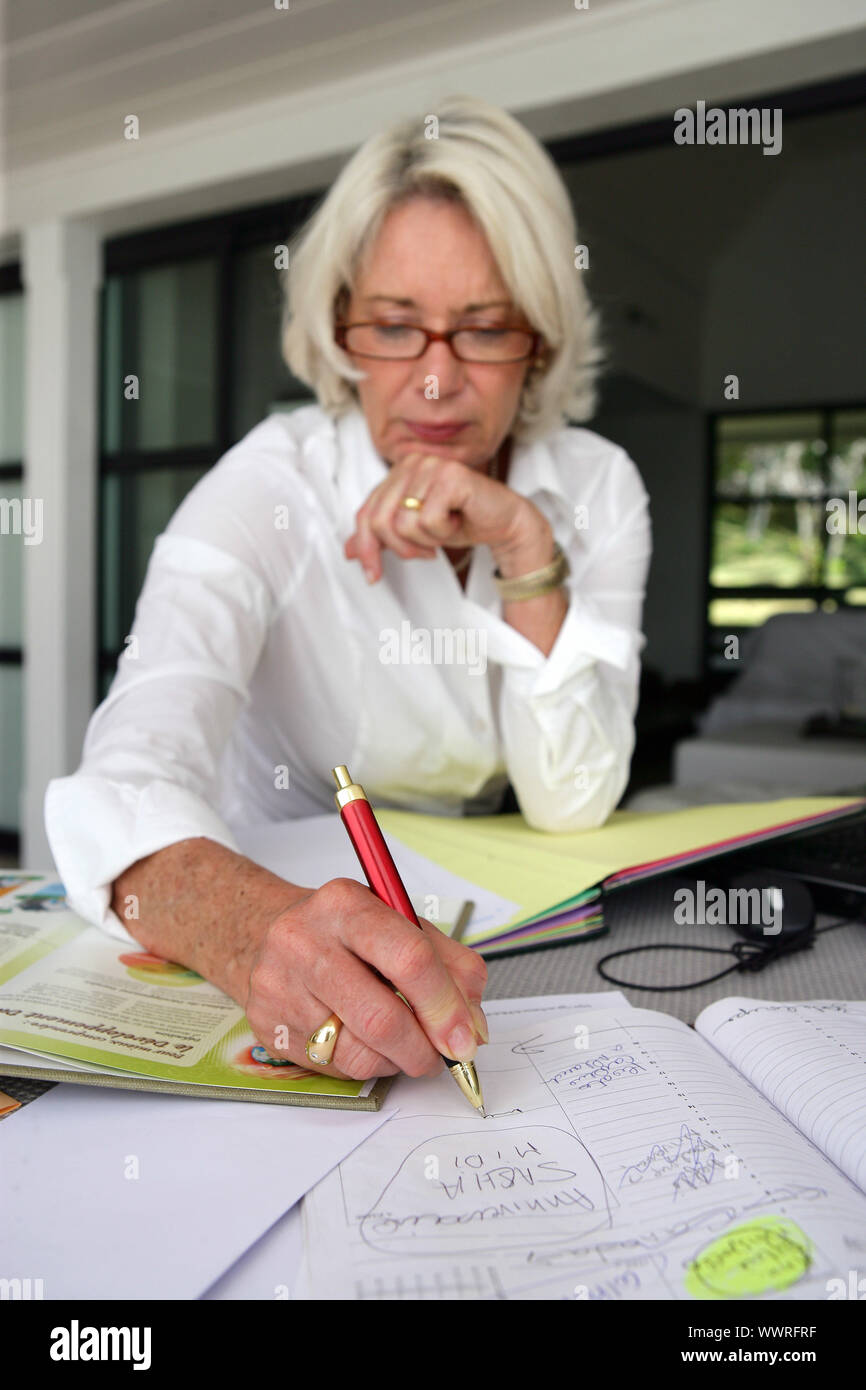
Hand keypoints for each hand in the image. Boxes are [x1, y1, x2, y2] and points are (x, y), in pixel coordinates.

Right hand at [242, 877, 488, 1080]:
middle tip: (444, 1056)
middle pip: (381, 1017)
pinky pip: (335, 1068)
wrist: (267, 934)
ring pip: (359, 1053)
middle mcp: (304, 941)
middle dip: (425, 1048)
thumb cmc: (347, 933)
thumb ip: (451, 966)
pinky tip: (366, 1042)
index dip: (445, 1006)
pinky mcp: (268, 1027)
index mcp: (346, 904)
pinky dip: (367, 1065)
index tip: (466, 1038)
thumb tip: (473, 1027)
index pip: (409, 957)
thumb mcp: (402, 925)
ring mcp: (279, 987)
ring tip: (403, 1043)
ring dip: (398, 1061)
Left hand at [343, 451, 549, 582]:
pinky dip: (442, 532)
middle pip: (380, 520)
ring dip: (426, 539)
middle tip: (422, 552)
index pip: (366, 512)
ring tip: (445, 529)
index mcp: (399, 471)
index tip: (372, 574)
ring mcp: (432, 466)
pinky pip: (428, 520)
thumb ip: (383, 536)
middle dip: (399, 547)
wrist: (504, 523)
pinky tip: (456, 522)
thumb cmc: (462, 521)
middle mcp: (412, 463)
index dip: (365, 547)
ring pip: (404, 523)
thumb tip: (350, 551)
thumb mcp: (414, 532)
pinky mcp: (451, 476)